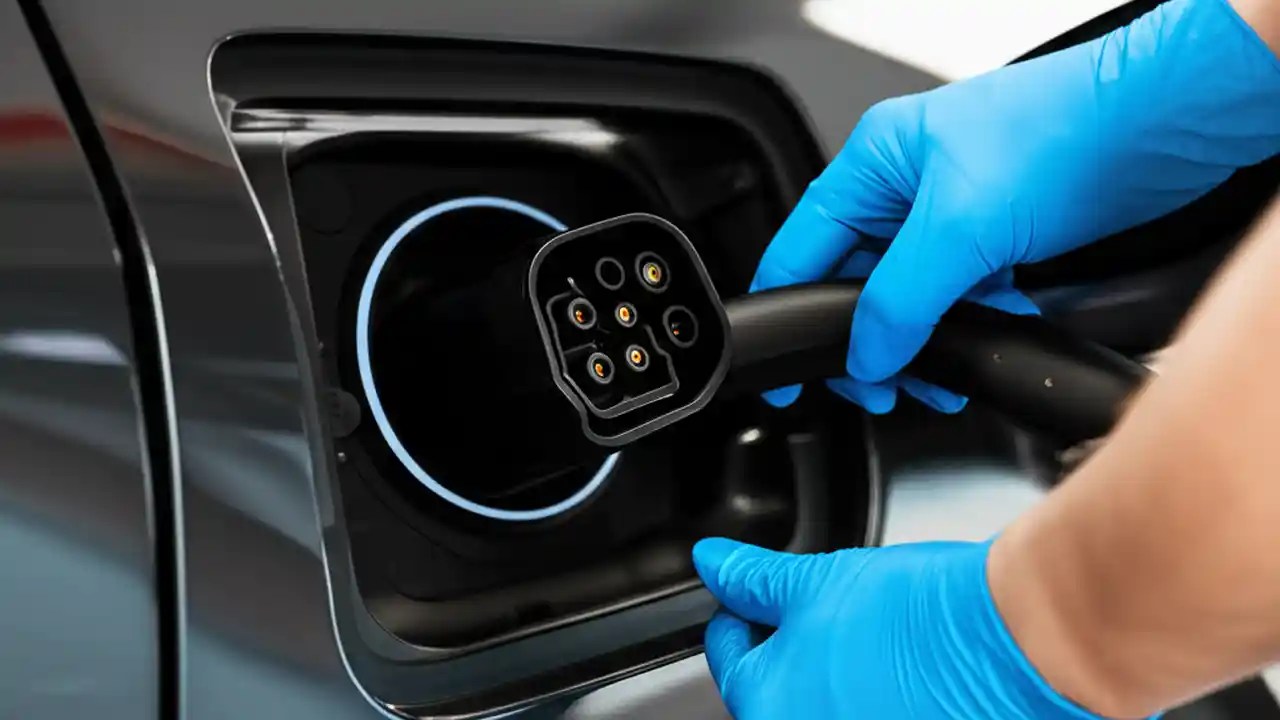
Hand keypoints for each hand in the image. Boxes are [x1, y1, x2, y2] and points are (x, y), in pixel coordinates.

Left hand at [693, 538, 1130, 719]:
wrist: (1020, 647)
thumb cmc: (925, 620)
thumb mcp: (819, 580)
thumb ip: (754, 579)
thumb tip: (712, 562)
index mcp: (766, 708)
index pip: (729, 655)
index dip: (745, 612)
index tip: (759, 594)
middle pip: (776, 691)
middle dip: (793, 648)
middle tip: (831, 612)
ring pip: (825, 709)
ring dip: (836, 678)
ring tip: (878, 640)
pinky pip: (870, 716)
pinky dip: (877, 699)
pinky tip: (905, 672)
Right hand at [755, 0, 1279, 412]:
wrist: (1161, 122)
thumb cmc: (1063, 131)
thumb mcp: (959, 226)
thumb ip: (900, 299)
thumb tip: (868, 355)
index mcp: (873, 164)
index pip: (802, 248)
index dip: (788, 309)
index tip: (785, 371)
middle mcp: (906, 187)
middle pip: (856, 282)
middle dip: (867, 341)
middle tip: (878, 387)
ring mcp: (954, 211)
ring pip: (911, 296)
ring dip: (922, 342)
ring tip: (935, 380)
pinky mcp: (1000, 234)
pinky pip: (962, 295)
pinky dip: (970, 324)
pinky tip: (989, 336)